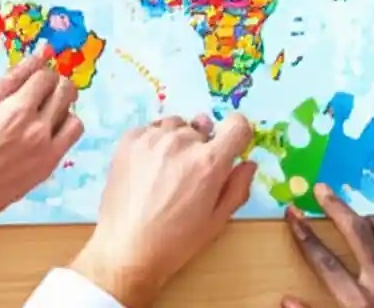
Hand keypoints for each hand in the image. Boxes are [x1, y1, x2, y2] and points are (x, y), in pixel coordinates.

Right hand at [0, 47, 83, 224]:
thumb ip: (9, 80)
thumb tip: (36, 56)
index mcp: (17, 110)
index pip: (46, 76)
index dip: (39, 71)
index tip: (32, 75)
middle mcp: (39, 128)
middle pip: (66, 91)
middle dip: (54, 84)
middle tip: (38, 91)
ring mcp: (48, 150)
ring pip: (74, 115)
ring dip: (63, 108)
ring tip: (43, 113)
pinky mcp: (50, 167)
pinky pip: (70, 138)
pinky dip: (62, 129)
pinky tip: (43, 132)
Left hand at [69, 114, 256, 306]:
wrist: (126, 249)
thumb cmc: (176, 241)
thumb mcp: (217, 221)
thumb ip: (238, 187)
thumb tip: (248, 163)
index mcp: (209, 162)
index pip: (237, 124)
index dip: (237, 135)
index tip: (230, 148)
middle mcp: (182, 142)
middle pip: (204, 129)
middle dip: (203, 147)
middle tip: (189, 175)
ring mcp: (152, 138)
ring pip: (177, 126)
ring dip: (178, 141)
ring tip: (167, 170)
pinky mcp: (129, 139)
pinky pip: (151, 129)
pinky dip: (154, 142)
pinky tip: (148, 168)